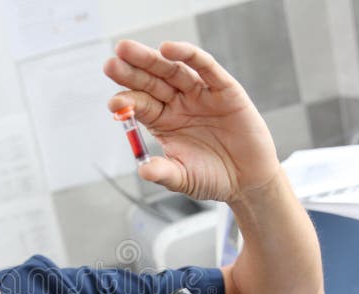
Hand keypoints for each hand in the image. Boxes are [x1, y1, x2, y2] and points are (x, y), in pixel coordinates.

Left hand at [104, 40, 280, 202]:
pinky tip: (169, 49)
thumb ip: (164, 173)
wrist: (249, 180)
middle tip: (109, 65)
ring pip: (172, 70)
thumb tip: (143, 170)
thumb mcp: (184, 179)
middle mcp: (178, 103)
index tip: (113, 103)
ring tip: (127, 50)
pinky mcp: (224, 89)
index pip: (140, 105)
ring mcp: (199, 94)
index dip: (126, 101)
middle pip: (150, 82)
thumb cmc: (213, 177)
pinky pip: (205, 67)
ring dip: (150, 59)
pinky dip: (188, 55)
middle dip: (129, 72)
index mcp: (163, 122)